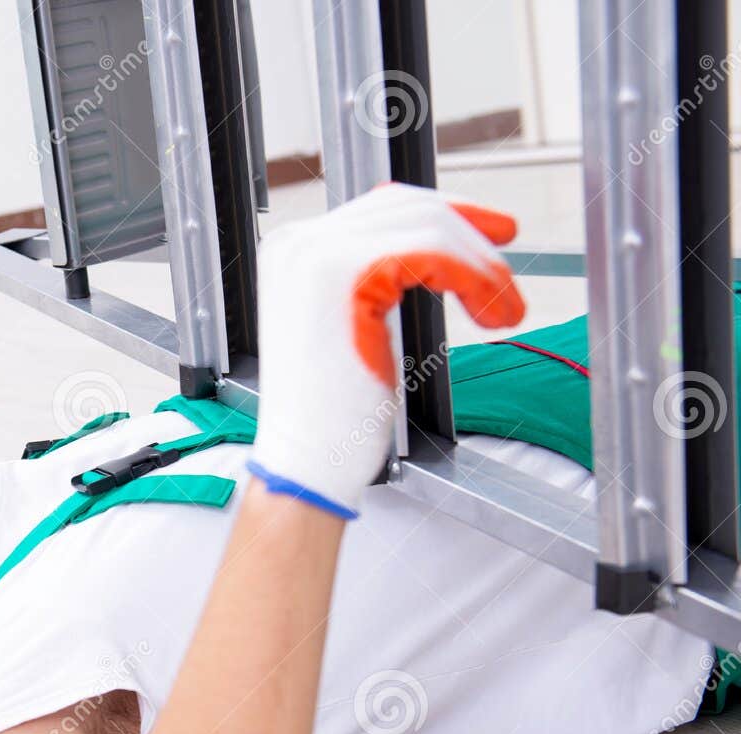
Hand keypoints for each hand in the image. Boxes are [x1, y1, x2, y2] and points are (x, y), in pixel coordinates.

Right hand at [248, 182, 524, 516]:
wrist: (309, 460)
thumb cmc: (332, 414)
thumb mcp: (354, 328)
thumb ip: (375, 282)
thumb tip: (430, 255)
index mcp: (294, 253)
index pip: (384, 206)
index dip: (449, 217)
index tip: (493, 238)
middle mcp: (298, 244)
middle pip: (409, 207)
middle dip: (472, 236)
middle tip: (506, 281)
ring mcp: (315, 255)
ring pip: (428, 225)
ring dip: (481, 266)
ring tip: (502, 312)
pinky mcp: (343, 275)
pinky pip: (432, 252)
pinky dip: (474, 278)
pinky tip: (490, 312)